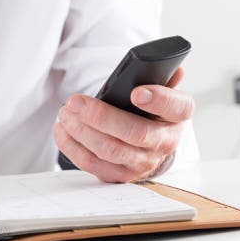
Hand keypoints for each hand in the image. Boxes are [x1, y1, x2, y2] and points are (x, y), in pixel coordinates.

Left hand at [54, 68, 193, 181]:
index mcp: (177, 116)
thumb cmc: (148, 112)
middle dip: (100, 116)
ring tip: (65, 113)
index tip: (136, 92)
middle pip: (134, 133)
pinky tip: (62, 129)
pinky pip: (91, 163)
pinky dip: (72, 146)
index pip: (177, 107)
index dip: (159, 100)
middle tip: (75, 102)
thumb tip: (164, 65)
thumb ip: (159, 78)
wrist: (146, 145)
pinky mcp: (119, 175)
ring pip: (109, 150)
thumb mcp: (158, 92)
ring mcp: (142, 162)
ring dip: (81, 131)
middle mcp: (164, 142)